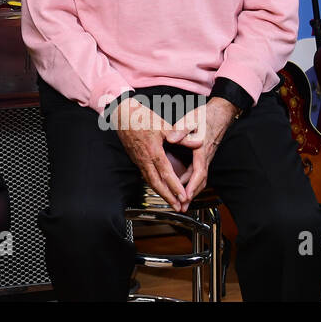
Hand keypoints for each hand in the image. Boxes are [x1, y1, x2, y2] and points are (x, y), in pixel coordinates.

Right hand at [113, 97, 185, 211]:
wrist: (122, 113)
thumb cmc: (141, 117)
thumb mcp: (163, 124)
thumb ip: (182, 135)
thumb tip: (198, 142)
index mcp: (153, 151)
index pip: (166, 173)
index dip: (175, 187)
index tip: (183, 197)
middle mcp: (144, 159)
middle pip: (156, 183)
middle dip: (168, 197)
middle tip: (177, 208)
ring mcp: (139, 160)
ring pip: (150, 181)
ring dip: (161, 193)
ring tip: (170, 203)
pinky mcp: (135, 158)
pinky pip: (145, 176)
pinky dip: (154, 185)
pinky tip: (159, 188)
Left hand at [163, 99, 237, 205]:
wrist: (220, 113)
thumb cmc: (206, 116)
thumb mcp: (191, 120)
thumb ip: (180, 130)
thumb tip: (170, 139)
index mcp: (201, 149)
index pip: (198, 172)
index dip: (192, 186)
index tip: (186, 196)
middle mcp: (205, 156)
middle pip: (200, 180)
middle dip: (191, 195)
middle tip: (182, 207)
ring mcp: (206, 157)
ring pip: (199, 178)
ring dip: (191, 190)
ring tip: (182, 202)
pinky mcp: (204, 156)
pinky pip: (198, 172)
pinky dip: (191, 181)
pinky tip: (183, 185)